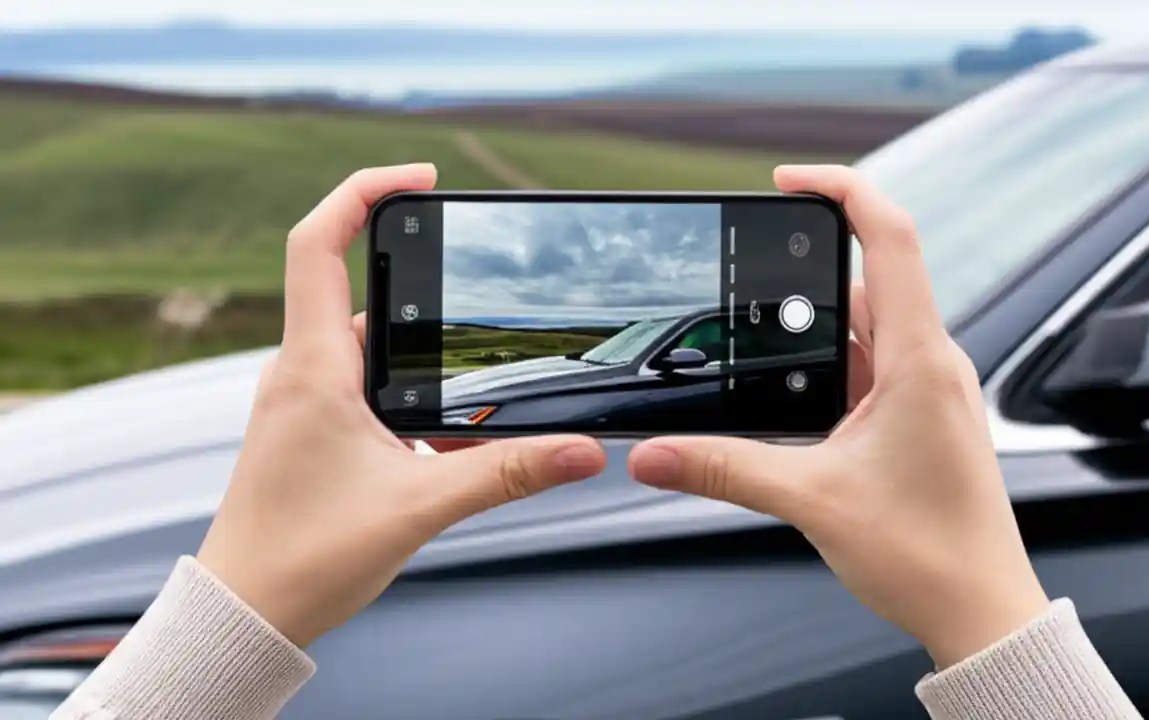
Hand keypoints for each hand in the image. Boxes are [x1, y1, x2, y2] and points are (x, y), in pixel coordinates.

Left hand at [197, 165, 605, 646]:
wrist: (247, 613)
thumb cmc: (304, 560)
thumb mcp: (422, 507)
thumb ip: (509, 472)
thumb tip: (582, 450)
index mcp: (314, 368)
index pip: (320, 245)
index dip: (365, 192)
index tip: (421, 177)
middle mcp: (302, 372)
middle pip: (359, 288)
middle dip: (422, 282)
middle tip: (476, 277)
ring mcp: (303, 401)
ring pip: (369, 346)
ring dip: (422, 351)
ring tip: (477, 373)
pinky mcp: (312, 431)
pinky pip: (364, 386)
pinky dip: (409, 392)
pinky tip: (449, 433)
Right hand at [628, 164, 1047, 666]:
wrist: (980, 612)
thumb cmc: (928, 555)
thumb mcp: (810, 500)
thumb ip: (724, 469)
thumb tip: (655, 453)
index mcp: (919, 360)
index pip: (891, 238)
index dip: (842, 190)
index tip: (789, 181)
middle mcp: (932, 363)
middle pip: (869, 278)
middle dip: (807, 272)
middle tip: (749, 279)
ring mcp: (931, 390)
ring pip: (869, 326)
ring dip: (817, 329)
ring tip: (764, 345)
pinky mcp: (923, 417)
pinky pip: (874, 366)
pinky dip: (832, 366)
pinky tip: (796, 395)